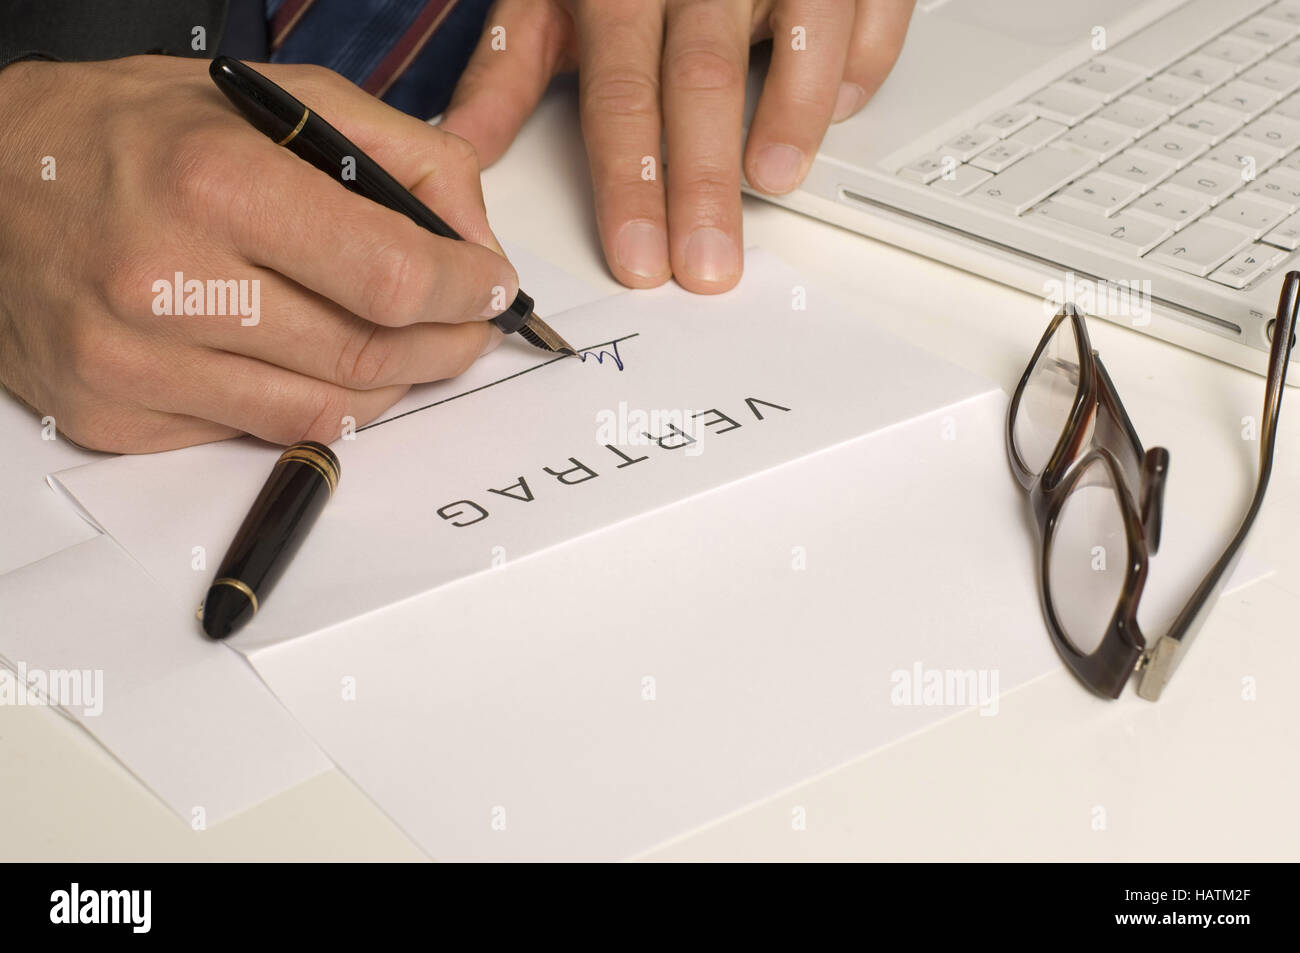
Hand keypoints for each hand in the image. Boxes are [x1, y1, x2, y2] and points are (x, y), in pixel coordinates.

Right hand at [0, 56, 517, 452]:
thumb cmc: (129, 136)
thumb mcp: (269, 101)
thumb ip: (395, 153)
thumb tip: (473, 235)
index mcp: (216, 184)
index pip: (390, 273)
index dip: (465, 290)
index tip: (492, 287)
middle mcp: (169, 281)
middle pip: (368, 352)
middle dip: (446, 343)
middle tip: (467, 324)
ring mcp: (138, 363)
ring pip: (327, 409)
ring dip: (392, 382)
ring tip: (404, 344)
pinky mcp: (121, 418)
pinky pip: (263, 432)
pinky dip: (315, 403)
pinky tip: (317, 361)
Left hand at [441, 0, 913, 293]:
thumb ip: (510, 71)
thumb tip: (463, 150)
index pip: (621, 93)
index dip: (630, 181)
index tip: (638, 259)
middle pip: (703, 79)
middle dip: (705, 184)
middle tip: (708, 264)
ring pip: (799, 31)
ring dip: (791, 113)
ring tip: (773, 183)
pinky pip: (868, 11)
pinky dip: (857, 65)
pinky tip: (835, 111)